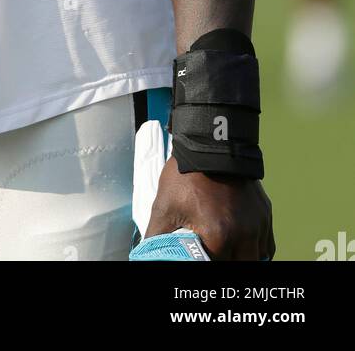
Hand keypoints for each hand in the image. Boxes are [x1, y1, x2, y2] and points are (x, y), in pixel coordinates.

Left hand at [145, 156, 273, 259]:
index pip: (217, 269)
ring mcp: (258, 224)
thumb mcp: (164, 206)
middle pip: (240, 267)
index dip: (207, 267)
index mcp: (219, 236)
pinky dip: (256, 251)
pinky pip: (266, 245)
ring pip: (256, 260)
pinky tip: (242, 248)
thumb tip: (147, 253)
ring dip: (242, 260)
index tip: (200, 261)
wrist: (210, 144)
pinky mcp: (265, 214)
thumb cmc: (186, 176)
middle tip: (213, 259)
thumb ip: (157, 237)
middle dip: (226, 265)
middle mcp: (244, 234)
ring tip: (226, 256)